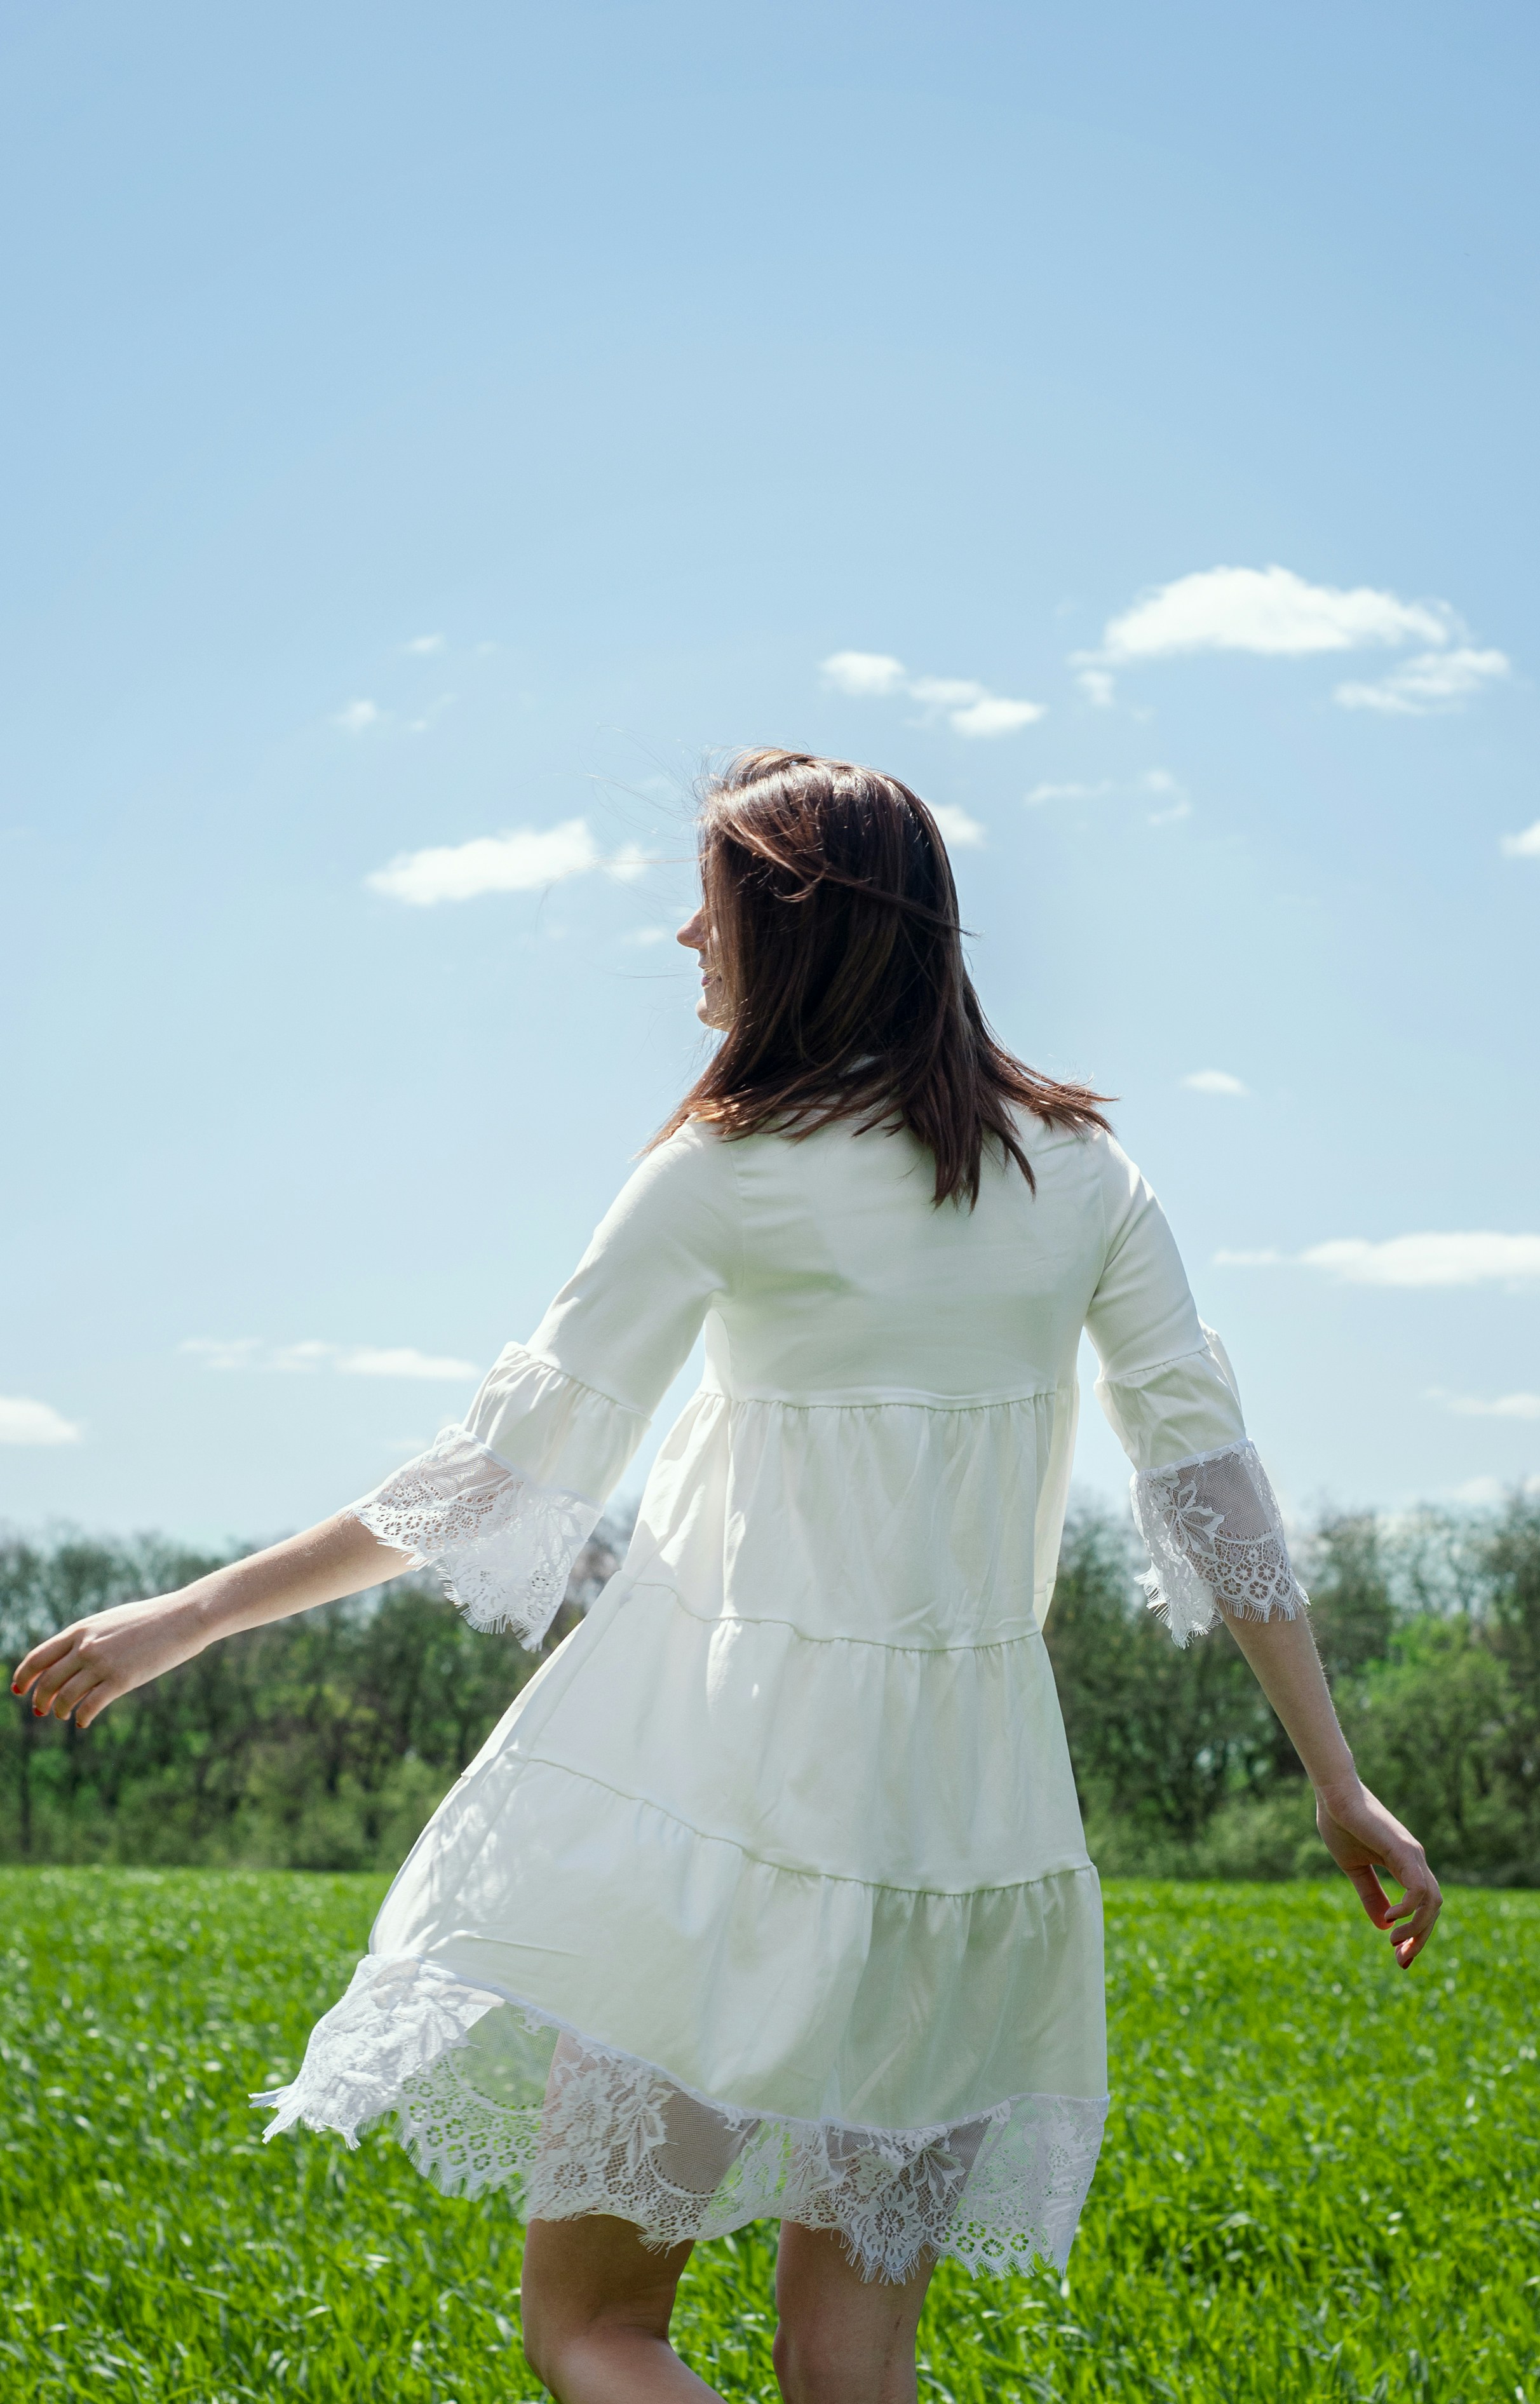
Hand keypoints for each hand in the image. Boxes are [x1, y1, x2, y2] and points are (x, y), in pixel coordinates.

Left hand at [10, 1591, 208, 1729]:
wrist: (183, 1617)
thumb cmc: (151, 1618)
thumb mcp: (111, 1621)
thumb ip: (89, 1636)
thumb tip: (73, 1654)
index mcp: (81, 1629)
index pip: (38, 1657)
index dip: (24, 1676)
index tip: (19, 1690)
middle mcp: (86, 1647)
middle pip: (47, 1681)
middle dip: (39, 1699)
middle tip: (40, 1711)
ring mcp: (102, 1664)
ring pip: (65, 1696)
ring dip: (59, 1710)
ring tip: (63, 1716)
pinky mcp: (121, 1680)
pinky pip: (91, 1706)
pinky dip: (82, 1717)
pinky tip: (83, 1722)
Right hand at [1314, 1779, 1441, 1967]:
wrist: (1333, 1795)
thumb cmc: (1340, 1825)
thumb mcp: (1355, 1869)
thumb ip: (1370, 1894)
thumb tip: (1384, 1924)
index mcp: (1406, 1865)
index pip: (1423, 1906)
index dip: (1415, 1934)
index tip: (1400, 1957)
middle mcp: (1416, 1860)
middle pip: (1433, 1908)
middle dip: (1420, 1938)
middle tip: (1401, 1961)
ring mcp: (1413, 1855)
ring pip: (1431, 1902)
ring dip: (1417, 1928)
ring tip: (1393, 1942)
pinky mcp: (1405, 1851)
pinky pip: (1419, 1888)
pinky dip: (1409, 1908)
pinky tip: (1391, 1917)